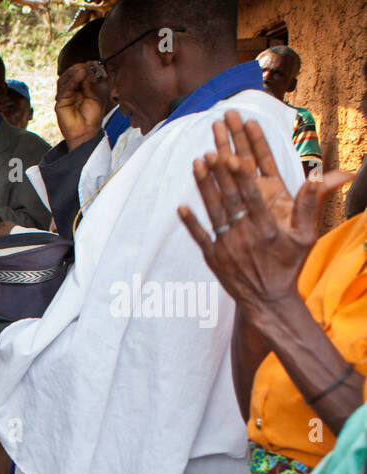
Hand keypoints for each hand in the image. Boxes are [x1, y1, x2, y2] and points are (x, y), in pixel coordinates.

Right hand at [55, 62, 106, 147]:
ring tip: (83, 68)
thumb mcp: (97, 96)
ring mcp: (65, 95)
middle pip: (72, 73)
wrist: (87, 132)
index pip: (81, 73)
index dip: (87, 66)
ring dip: (74, 71)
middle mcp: (72, 90)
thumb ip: (92, 83)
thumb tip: (89, 69)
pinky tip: (79, 75)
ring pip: (65, 79)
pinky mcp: (60, 102)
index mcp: (81, 87)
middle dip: (80, 67)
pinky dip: (72, 80)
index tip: (95, 62)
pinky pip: (64, 89)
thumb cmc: (93, 116)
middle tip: (89, 64)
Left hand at [178, 111, 353, 318]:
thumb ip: (308, 209)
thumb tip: (315, 180)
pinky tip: (181, 207)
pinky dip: (190, 223)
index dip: (242, 178)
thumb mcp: (305, 238)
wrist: (266, 300)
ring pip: (213, 213)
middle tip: (211, 151)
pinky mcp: (213, 258)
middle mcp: (245, 237)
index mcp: (268, 230)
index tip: (234, 157)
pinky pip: (200, 237)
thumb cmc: (288, 265)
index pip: (253, 199)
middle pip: (230, 201)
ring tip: (196, 165)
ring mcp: (227, 247)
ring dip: (204, 189)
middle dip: (220, 175)